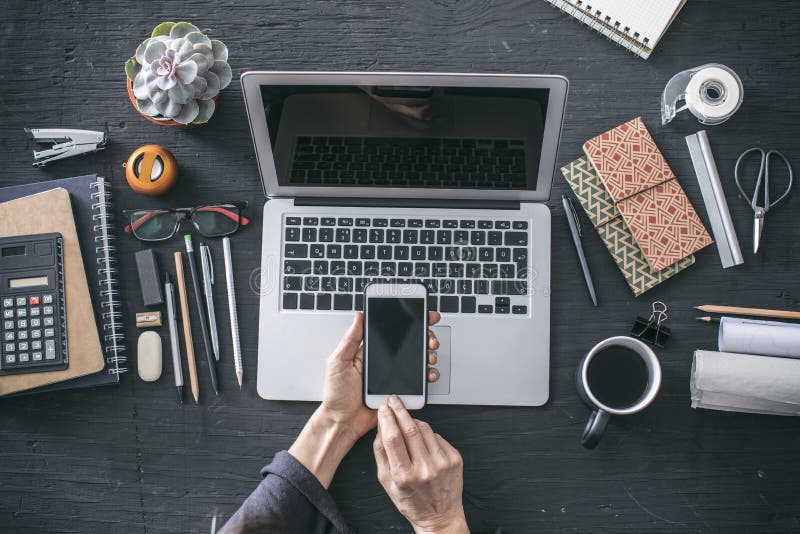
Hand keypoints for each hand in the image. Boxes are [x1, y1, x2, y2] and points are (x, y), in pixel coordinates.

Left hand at [289, 312, 440, 488]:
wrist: (343, 422)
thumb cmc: (337, 394)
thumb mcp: (338, 362)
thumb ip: (350, 339)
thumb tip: (359, 316)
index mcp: (370, 351)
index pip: (392, 331)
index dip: (408, 320)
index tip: (421, 313)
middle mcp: (385, 361)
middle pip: (411, 343)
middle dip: (425, 336)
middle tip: (429, 338)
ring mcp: (394, 376)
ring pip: (419, 360)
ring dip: (429, 354)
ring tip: (429, 355)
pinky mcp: (401, 391)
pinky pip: (419, 381)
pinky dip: (428, 375)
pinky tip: (428, 373)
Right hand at [374, 395, 467, 533]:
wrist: (439, 516)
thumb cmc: (411, 501)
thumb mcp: (386, 481)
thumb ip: (381, 452)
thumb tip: (380, 427)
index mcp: (404, 475)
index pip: (393, 437)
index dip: (387, 418)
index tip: (383, 408)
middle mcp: (424, 469)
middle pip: (410, 428)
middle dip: (399, 410)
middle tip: (394, 400)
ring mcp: (442, 463)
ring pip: (425, 428)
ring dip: (413, 420)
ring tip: (407, 420)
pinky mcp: (454, 459)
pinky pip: (438, 436)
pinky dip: (428, 434)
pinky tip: (423, 441)